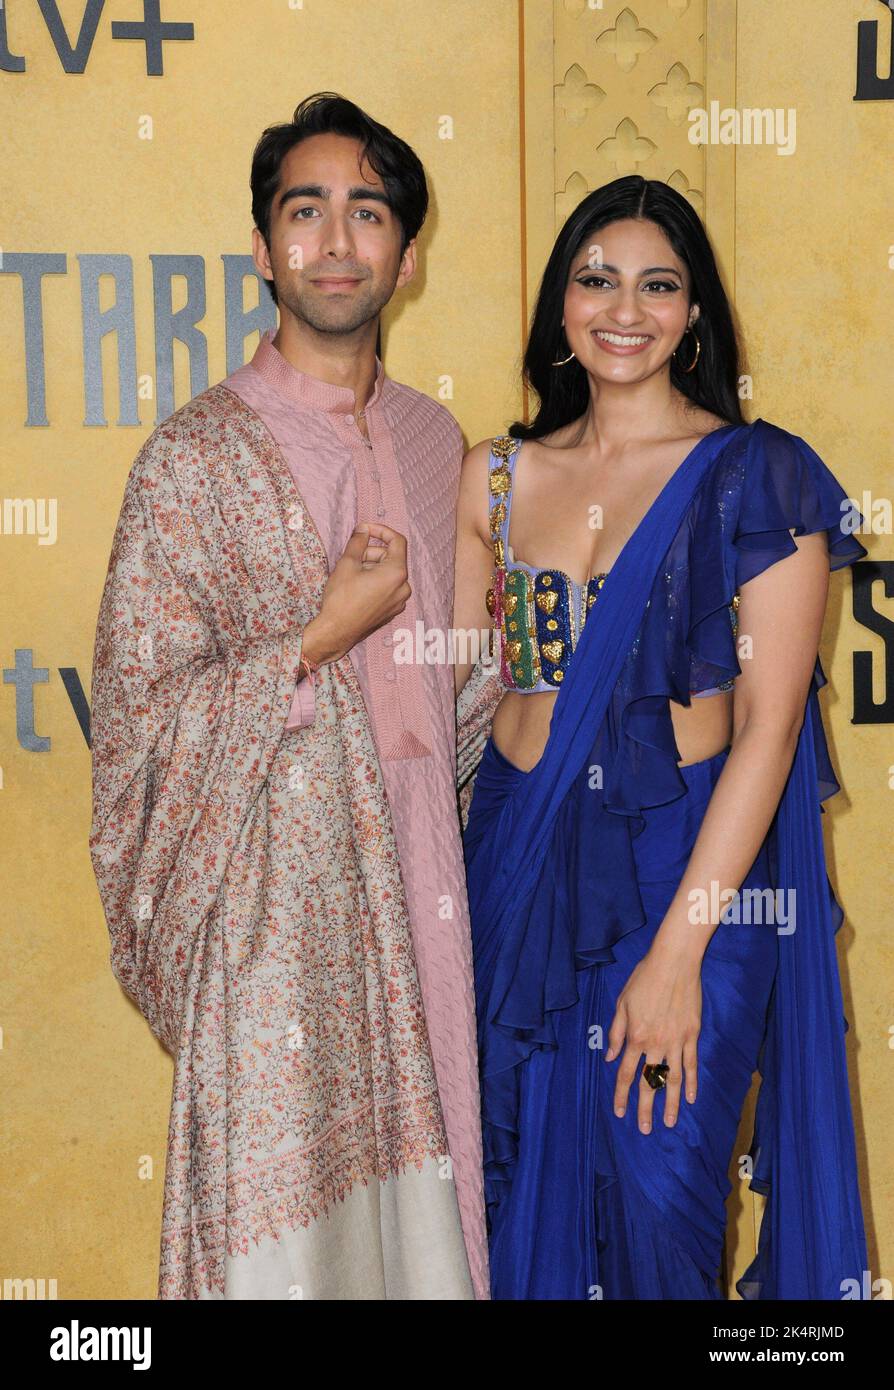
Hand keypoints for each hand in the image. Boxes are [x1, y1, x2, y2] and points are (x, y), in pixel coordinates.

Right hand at [304, 522, 410, 664]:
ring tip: (351, 576)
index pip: (397, 541)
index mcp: (397, 573)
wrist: (336, 632)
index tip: (365, 529)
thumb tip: (363, 529)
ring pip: (388, 573)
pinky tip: (357, 588)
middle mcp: (404, 587)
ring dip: (372, 568)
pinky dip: (375, 582)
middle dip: (371, 553)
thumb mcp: (347, 564)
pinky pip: (388, 588)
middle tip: (351, 558)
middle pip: (391, 558)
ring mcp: (399, 601)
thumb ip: (358, 542)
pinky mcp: (392, 610)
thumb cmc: (341, 598)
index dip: (381, 530)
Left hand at [604, 944, 701, 1133]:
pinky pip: (691, 1064)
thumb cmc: (644, 979)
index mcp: (635, 1036)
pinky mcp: (692, 1035)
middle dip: (645, 1108)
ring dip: (671, 1104)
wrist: (674, 963)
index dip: (622, 1094)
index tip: (619, 1112)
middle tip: (644, 1130)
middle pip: (649, 1083)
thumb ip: (616, 1032)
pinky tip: (691, 1098)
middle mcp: (655, 1044)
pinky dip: (691, 1083)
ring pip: (673, 1080)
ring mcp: (675, 1041)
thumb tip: (611, 1058)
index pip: (626, 1073)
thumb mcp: (622, 1003)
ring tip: (670, 1123)